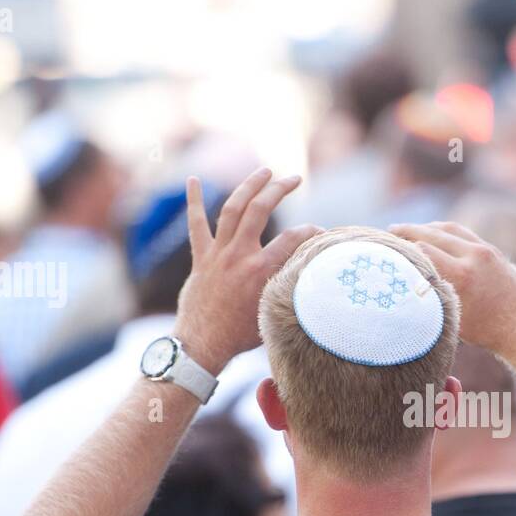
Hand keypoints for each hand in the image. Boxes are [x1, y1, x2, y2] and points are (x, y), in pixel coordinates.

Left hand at [174, 169, 319, 373]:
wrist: (203, 345)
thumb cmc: (241, 337)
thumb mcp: (274, 314)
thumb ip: (290, 290)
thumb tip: (312, 280)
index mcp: (261, 270)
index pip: (293, 238)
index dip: (312, 231)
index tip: (322, 232)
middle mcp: (239, 255)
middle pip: (260, 209)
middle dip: (279, 188)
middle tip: (294, 178)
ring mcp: (218, 253)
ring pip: (232, 208)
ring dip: (248, 185)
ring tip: (264, 171)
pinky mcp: (201, 258)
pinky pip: (196, 224)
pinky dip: (194, 201)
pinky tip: (193, 180)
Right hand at [389, 221, 515, 355]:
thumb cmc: (487, 332)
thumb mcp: (452, 319)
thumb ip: (430, 299)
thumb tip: (403, 289)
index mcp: (462, 276)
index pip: (422, 248)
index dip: (401, 248)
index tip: (386, 250)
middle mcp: (474, 256)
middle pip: (431, 233)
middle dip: (407, 231)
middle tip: (387, 233)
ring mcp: (485, 250)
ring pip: (448, 228)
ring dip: (425, 227)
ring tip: (404, 230)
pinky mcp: (492, 250)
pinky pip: (462, 233)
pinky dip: (443, 230)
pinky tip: (431, 233)